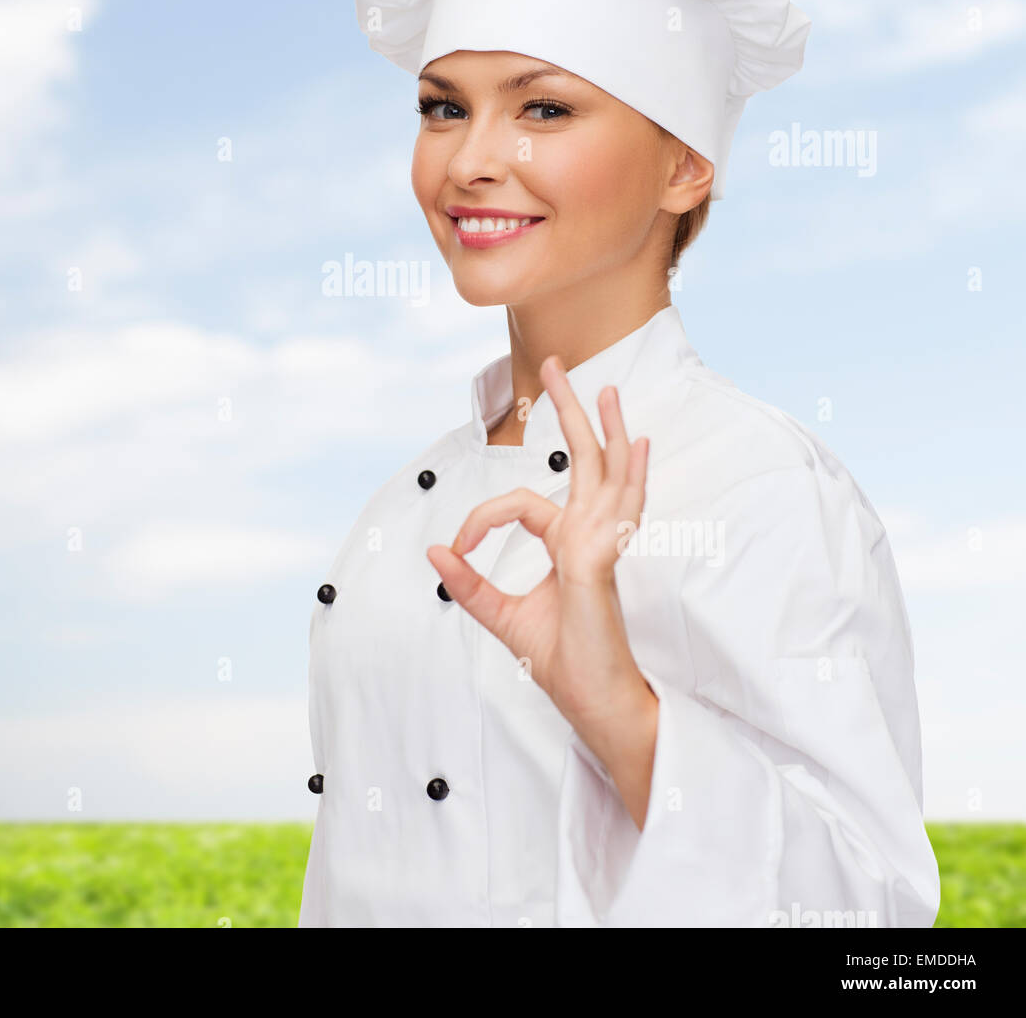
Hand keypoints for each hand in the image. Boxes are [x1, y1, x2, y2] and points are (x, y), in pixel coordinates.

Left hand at [427, 357, 654, 753]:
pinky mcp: (600, 567)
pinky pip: (611, 515)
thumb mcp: (502, 619)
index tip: (454, 550)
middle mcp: (589, 538)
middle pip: (582, 462)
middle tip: (558, 364)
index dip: (480, 519)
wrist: (597, 707)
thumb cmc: (566, 664)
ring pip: (604, 475)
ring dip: (604, 428)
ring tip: (604, 387)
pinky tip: (635, 443)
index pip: (523, 505)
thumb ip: (470, 586)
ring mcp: (601, 549)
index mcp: (568, 545)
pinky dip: (628, 477)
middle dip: (570, 412)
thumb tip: (434, 552)